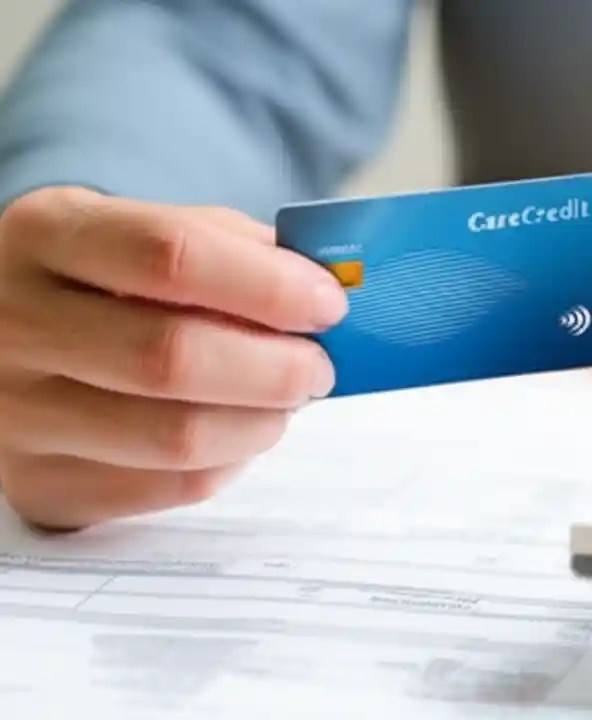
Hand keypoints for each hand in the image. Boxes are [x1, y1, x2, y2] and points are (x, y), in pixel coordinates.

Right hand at [0, 187, 347, 528]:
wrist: (9, 329)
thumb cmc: (110, 277)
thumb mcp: (154, 229)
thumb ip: (238, 250)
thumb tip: (328, 291)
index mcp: (47, 234)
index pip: (170, 256)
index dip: (268, 285)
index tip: (327, 304)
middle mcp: (15, 323)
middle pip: (173, 357)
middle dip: (276, 367)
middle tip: (319, 366)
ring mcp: (17, 413)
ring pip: (177, 437)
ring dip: (262, 421)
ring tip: (286, 399)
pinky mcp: (38, 485)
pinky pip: (169, 487)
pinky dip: (231, 461)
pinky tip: (239, 431)